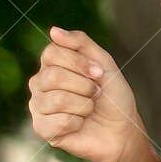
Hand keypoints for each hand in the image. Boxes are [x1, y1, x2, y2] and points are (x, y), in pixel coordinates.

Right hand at [28, 27, 144, 161]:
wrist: (122, 130)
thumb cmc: (113, 97)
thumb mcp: (103, 63)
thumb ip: (80, 43)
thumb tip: (53, 30)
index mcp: (52, 65)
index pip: (51, 52)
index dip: (79, 63)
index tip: (98, 73)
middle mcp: (39, 83)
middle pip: (53, 76)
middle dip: (84, 86)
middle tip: (96, 94)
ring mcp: (38, 106)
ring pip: (57, 99)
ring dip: (84, 105)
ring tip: (89, 109)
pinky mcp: (42, 128)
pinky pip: (56, 122)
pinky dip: (77, 123)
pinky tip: (80, 125)